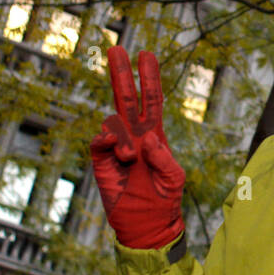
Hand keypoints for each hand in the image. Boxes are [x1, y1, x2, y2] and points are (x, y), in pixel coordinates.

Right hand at [90, 47, 185, 248]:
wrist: (147, 225)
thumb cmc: (165, 200)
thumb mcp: (174, 178)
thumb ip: (165, 158)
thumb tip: (149, 137)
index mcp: (155, 134)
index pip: (152, 100)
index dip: (150, 78)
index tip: (146, 54)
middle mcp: (134, 135)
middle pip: (127, 98)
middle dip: (122, 74)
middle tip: (117, 49)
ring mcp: (116, 147)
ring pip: (113, 122)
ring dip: (122, 135)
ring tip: (131, 159)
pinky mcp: (102, 162)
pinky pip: (99, 142)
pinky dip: (104, 140)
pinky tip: (113, 147)